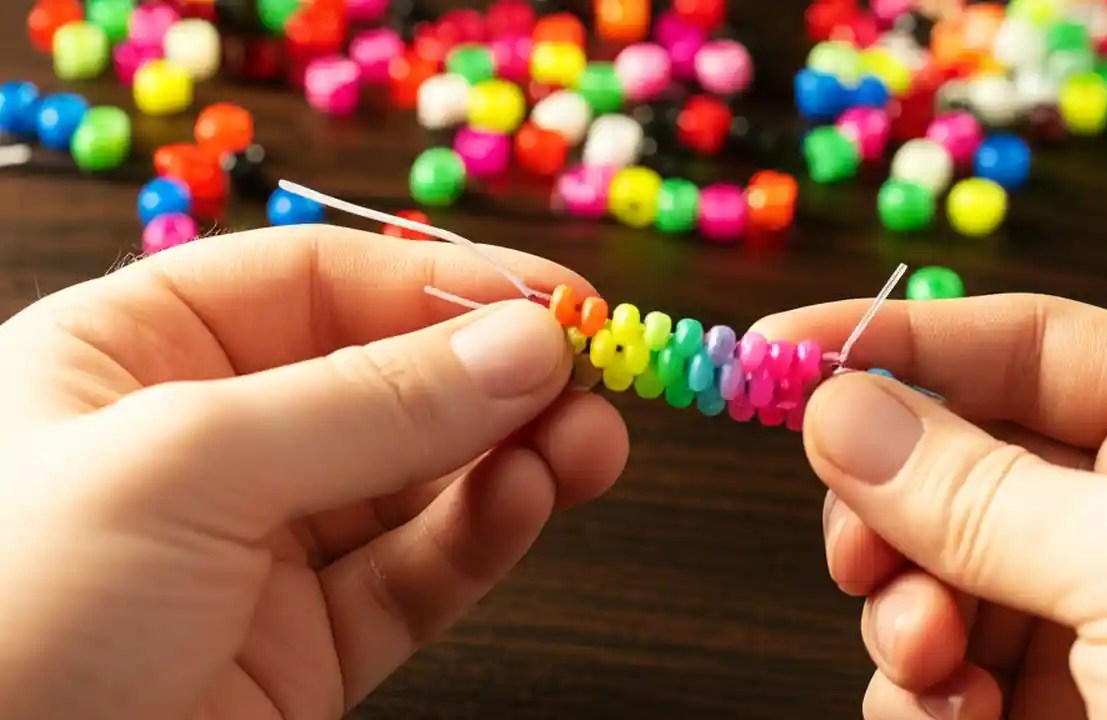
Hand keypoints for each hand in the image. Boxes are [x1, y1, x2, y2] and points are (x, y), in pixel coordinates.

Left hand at [0, 226, 628, 719]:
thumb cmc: (1, 624)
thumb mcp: (184, 469)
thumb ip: (369, 404)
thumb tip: (522, 344)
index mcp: (129, 358)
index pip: (314, 287)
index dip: (440, 282)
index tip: (554, 298)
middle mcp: (200, 449)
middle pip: (382, 381)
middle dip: (492, 376)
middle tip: (590, 374)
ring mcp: (257, 553)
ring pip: (417, 482)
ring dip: (512, 455)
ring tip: (589, 443)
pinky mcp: (305, 649)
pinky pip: (415, 574)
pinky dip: (483, 535)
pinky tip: (531, 498)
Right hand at [754, 294, 1106, 719]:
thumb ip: (983, 486)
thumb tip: (843, 412)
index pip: (1026, 344)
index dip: (898, 337)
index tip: (779, 349)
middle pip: (955, 457)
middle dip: (891, 503)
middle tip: (860, 545)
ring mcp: (1093, 620)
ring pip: (929, 568)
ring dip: (902, 610)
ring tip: (931, 657)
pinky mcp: (1053, 707)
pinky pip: (937, 668)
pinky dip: (918, 690)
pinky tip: (957, 717)